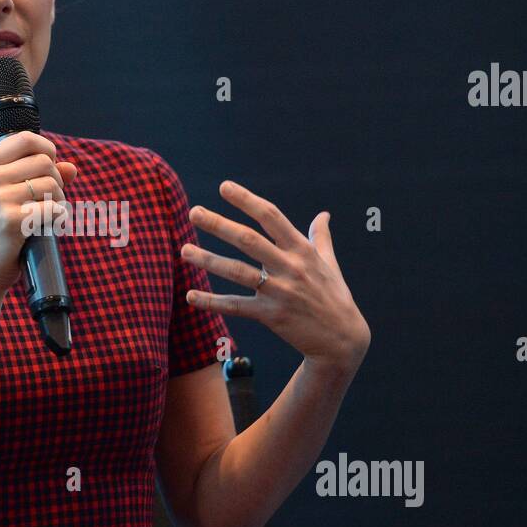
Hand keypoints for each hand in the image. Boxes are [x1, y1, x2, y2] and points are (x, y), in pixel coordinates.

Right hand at [0, 130, 78, 294]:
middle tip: (49, 201)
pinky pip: (54, 208)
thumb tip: (71, 168)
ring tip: (47, 215)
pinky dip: (59, 218)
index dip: (47, 150)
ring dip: (59, 201)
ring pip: (52, 184)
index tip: (50, 169)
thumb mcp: (7, 195)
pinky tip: (48, 227)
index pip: (26, 139)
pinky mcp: (11, 220)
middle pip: (44, 162)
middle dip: (56, 181)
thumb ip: (37, 176)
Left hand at [181, 180, 370, 368]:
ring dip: (208, 260)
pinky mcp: (272, 315)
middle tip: (194, 212)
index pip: (271, 217)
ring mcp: (280, 292)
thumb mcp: (330, 264)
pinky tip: (190, 297)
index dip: (247, 200)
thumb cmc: (334, 297)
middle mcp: (290, 267)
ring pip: (238, 272)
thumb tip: (324, 214)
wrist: (342, 339)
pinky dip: (212, 302)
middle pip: (249, 240)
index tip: (224, 187)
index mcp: (302, 250)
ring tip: (184, 251)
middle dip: (219, 225)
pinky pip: (236, 306)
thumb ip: (321, 237)